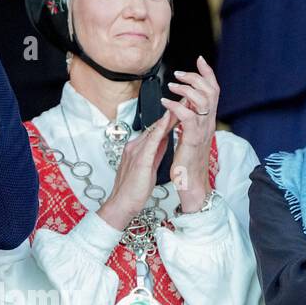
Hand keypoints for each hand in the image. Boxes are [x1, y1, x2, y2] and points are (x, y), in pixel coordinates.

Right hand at [100, 114, 171, 231]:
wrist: (122, 204)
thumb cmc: (134, 190)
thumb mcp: (148, 167)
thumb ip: (155, 152)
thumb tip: (165, 140)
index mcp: (137, 149)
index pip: (155, 130)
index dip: (168, 119)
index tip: (181, 109)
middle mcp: (135, 146)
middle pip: (155, 127)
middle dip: (170, 113)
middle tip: (184, 100)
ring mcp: (136, 151)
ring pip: (154, 130)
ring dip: (168, 116)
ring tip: (180, 104)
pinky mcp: (139, 158)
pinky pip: (152, 140)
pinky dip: (160, 128)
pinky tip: (168, 120)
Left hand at [162, 55, 219, 211]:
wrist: (190, 183)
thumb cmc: (187, 160)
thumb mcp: (189, 134)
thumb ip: (189, 117)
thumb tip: (184, 102)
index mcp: (207, 119)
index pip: (213, 90)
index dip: (207, 73)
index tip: (200, 59)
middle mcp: (208, 122)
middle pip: (212, 91)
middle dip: (196, 77)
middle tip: (179, 73)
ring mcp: (203, 131)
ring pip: (204, 101)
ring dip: (187, 89)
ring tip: (172, 85)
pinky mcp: (193, 140)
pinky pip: (188, 118)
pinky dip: (177, 107)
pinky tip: (166, 102)